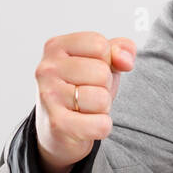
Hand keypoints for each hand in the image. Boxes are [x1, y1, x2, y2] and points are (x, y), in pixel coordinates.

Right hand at [33, 32, 137, 172]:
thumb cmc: (82, 88)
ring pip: (102, 99)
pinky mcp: (57, 124)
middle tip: (89, 93)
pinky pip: (100, 124)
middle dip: (104, 86)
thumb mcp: (103, 62)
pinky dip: (101, 127)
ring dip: (102, 107)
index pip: (100, 45)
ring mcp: (48, 96)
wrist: (60, 128)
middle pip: (102, 72)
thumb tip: (125, 60)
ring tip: (86, 108)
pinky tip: (86, 124)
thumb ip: (120, 49)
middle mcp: (47, 69)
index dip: (107, 61)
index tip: (92, 71)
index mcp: (56, 46)